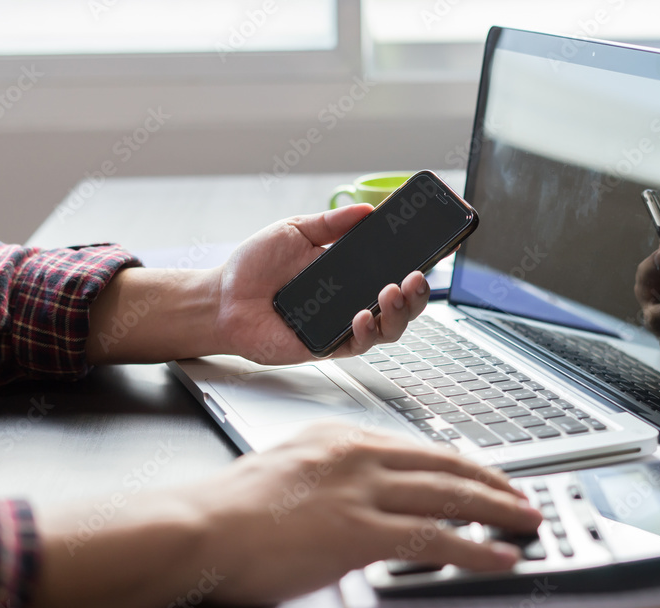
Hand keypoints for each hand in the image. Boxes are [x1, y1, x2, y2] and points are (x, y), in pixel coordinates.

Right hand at [18, 424, 540, 607]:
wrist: (195, 529)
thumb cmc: (228, 512)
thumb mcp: (285, 474)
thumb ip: (327, 480)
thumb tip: (351, 503)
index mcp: (339, 439)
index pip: (416, 449)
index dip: (459, 466)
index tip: (483, 478)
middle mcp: (356, 455)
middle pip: (443, 465)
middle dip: (492, 483)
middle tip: (522, 497)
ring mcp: (360, 490)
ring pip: (449, 495)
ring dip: (497, 510)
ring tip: (526, 522)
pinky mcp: (359, 530)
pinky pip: (434, 539)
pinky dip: (476, 549)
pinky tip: (499, 555)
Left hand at [215, 204, 430, 363]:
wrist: (220, 299)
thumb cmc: (253, 269)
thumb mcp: (294, 231)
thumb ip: (330, 223)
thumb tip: (366, 209)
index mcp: (350, 272)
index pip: (394, 267)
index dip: (420, 261)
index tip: (439, 247)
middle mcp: (352, 299)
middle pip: (402, 303)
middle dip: (418, 293)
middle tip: (416, 277)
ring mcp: (342, 325)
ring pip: (389, 328)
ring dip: (399, 312)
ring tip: (394, 292)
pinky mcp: (327, 346)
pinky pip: (358, 344)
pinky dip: (366, 330)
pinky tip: (363, 316)